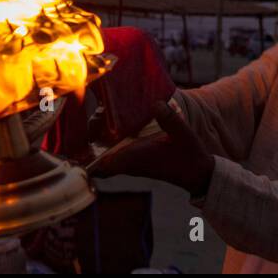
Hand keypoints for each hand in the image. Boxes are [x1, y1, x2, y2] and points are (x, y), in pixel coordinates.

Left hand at [91, 100, 213, 196]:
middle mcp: (130, 163)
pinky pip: (115, 153)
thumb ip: (170, 119)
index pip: (103, 166)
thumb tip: (156, 103)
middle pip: (98, 158)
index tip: (80, 143)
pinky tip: (114, 123)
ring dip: (100, 139)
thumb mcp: (183, 134)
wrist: (197, 174)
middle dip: (92, 139)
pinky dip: (110, 141)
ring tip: (101, 114)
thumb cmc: (189, 156)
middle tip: (94, 116)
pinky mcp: (136, 160)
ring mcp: (132, 163)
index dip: (88, 158)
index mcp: (136, 159)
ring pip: (106, 155)